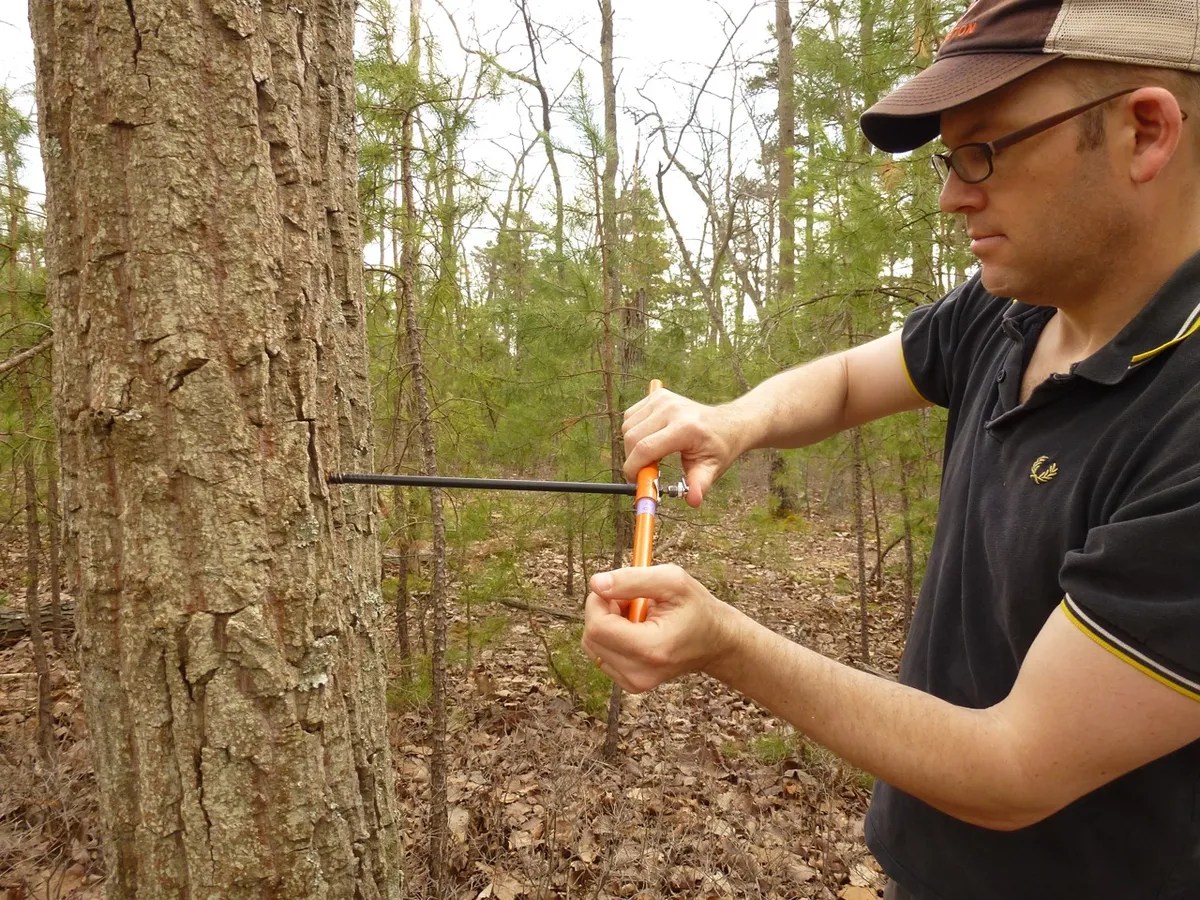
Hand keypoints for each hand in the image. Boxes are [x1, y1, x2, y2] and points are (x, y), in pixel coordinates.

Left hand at [580, 564, 735, 692]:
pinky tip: (634, 630)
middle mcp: (640, 673)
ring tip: (635, 615)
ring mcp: (635, 682)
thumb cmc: (696, 608)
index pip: (598, 627)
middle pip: (591, 637)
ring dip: (606, 624)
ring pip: (592, 646)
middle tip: (630, 600)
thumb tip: (595, 583)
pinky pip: (601, 655)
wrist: (716, 641)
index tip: (616, 589)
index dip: (598, 602)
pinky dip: (611, 638)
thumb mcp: (672, 581)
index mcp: (651, 649)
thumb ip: (631, 579)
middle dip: (602, 611)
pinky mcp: (631, 684)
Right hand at [621, 389, 746, 507]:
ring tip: (652, 455)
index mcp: (685, 428)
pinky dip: (633, 431)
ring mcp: (663, 399)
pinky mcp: (657, 395)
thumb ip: (699, 485)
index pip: (646, 448)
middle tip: (646, 471)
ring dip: (632, 446)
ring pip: (628, 427)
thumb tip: (693, 501)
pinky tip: (650, 438)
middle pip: (632, 437)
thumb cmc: (718, 449)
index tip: (636, 481)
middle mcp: (672, 409)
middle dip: (632, 459)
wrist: (727, 424)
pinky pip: (630, 417)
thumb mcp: (712, 469)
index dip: (633, 468)